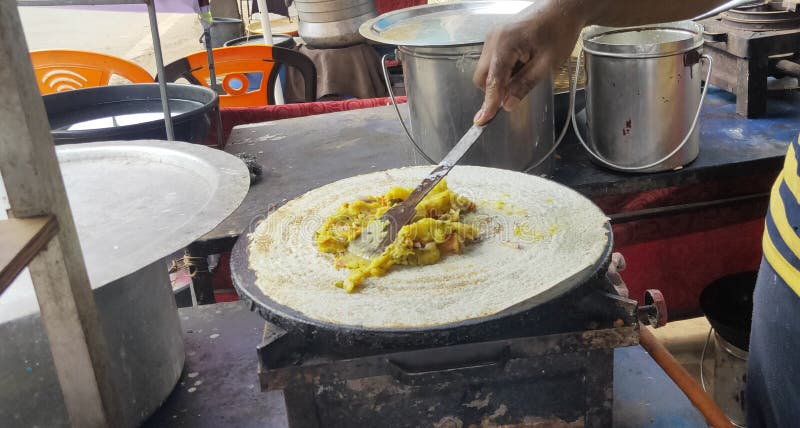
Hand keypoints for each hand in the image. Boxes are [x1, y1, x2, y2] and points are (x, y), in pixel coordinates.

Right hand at [473, 0, 586, 123]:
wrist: (562, 8)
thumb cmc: (559, 32)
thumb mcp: (547, 64)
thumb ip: (525, 84)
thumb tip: (507, 105)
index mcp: (505, 44)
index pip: (492, 81)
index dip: (488, 103)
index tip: (482, 121)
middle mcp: (493, 39)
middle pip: (482, 76)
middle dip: (494, 90)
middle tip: (516, 93)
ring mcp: (492, 36)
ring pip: (486, 69)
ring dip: (500, 80)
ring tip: (526, 71)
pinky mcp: (496, 37)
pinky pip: (492, 60)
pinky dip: (502, 70)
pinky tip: (521, 64)